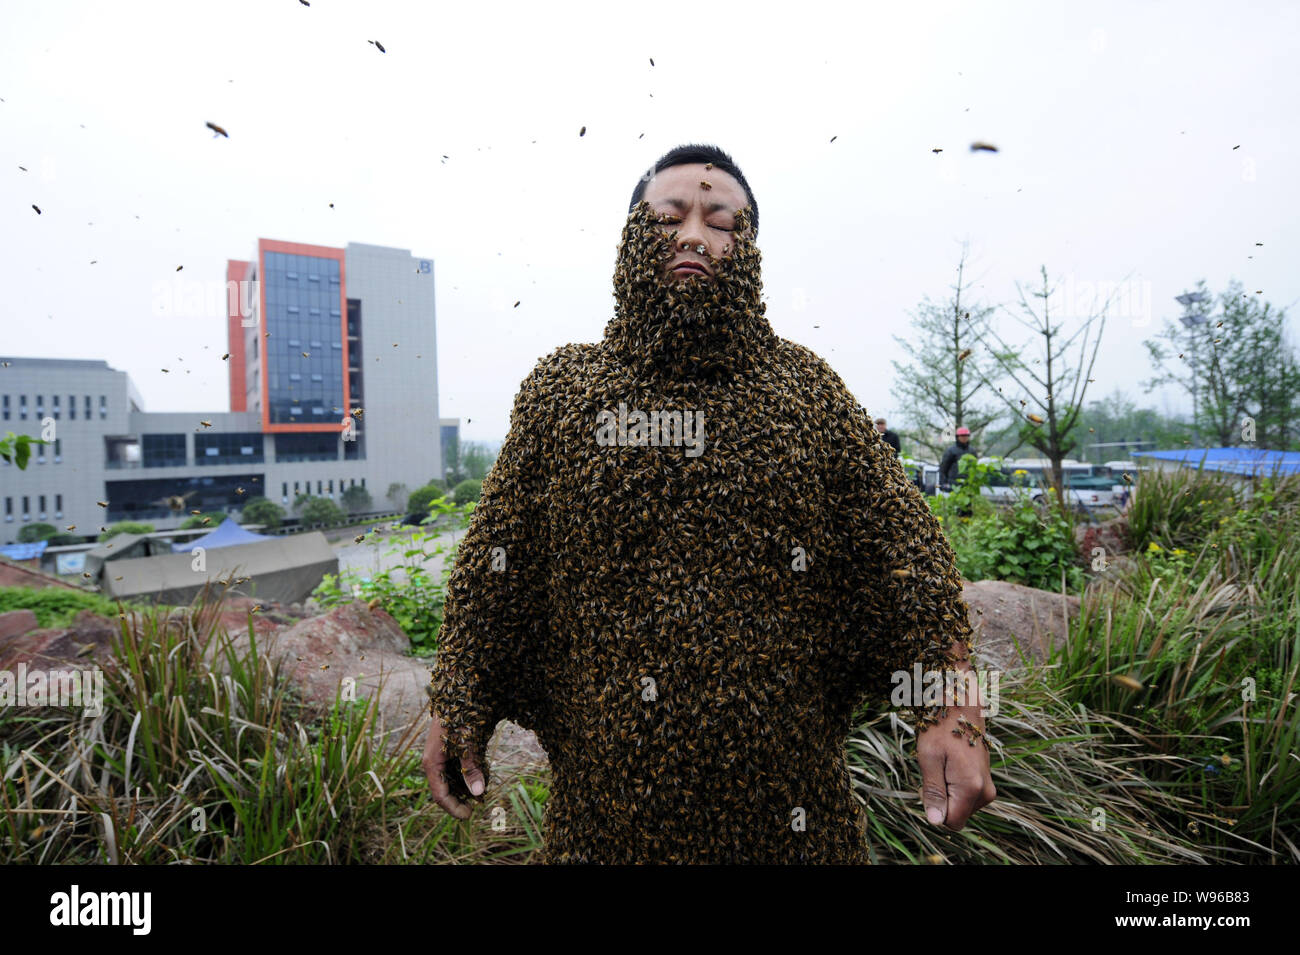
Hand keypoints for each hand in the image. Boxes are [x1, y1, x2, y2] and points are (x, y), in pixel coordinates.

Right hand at [422, 709, 485, 819]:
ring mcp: (442, 757)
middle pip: (446, 791)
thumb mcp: (467, 743)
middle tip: (481, 803)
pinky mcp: (450, 751)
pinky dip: (469, 775)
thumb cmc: (459, 716)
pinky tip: (483, 773)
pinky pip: (458, 770)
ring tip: (484, 788)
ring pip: (452, 781)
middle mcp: (434, 763)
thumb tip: (478, 792)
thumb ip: (471, 767)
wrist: (457, 692)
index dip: (454, 808)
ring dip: (467, 788)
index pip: (440, 796)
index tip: (470, 815)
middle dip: (462, 799)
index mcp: (432, 763)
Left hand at [917, 702, 996, 830]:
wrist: (961, 707)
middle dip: (941, 801)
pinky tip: (951, 765)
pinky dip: (955, 787)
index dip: (935, 809)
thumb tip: (936, 821)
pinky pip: (966, 797)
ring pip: (961, 807)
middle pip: (957, 815)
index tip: (929, 784)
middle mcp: (985, 792)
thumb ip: (934, 792)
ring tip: (943, 765)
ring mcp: (988, 787)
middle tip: (934, 771)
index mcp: (971, 788)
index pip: (952, 822)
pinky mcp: (986, 781)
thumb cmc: (940, 729)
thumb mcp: (929, 759)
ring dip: (948, 793)